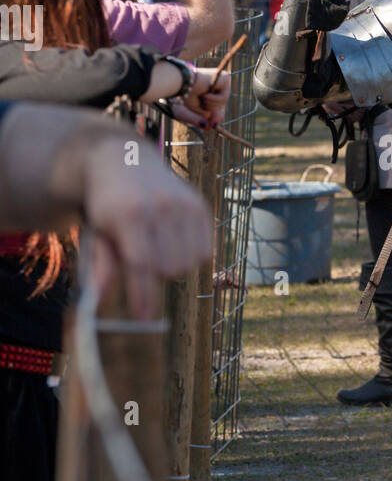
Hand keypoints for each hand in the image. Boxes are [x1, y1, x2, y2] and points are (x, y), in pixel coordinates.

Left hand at [84, 136, 212, 318]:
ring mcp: (185, 204)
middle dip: (154, 275)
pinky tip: (174, 241)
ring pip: (190, 263)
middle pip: (168, 268)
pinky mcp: (201, 205)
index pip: (142, 264)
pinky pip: (206, 252)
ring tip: (156, 249)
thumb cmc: (105, 206)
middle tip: (140, 260)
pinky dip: (191, 256)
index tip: (143, 318)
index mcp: (130, 214)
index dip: (143, 294)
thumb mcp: (96, 233)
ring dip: (174, 266)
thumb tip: (99, 300)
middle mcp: (162, 206)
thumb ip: (101, 266)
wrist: (123, 162)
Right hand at [184, 67, 229, 126]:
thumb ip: (206, 116)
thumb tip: (215, 125)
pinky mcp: (225, 77)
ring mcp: (224, 79)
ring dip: (210, 104)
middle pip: (222, 104)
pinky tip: (205, 94)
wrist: (182, 81)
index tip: (211, 123)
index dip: (214, 114)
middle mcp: (220, 82)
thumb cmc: (186, 93)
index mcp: (213, 88)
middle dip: (211, 109)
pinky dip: (213, 99)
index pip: (219, 104)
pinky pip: (223, 97)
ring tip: (202, 96)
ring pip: (223, 102)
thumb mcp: (197, 109)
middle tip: (202, 103)